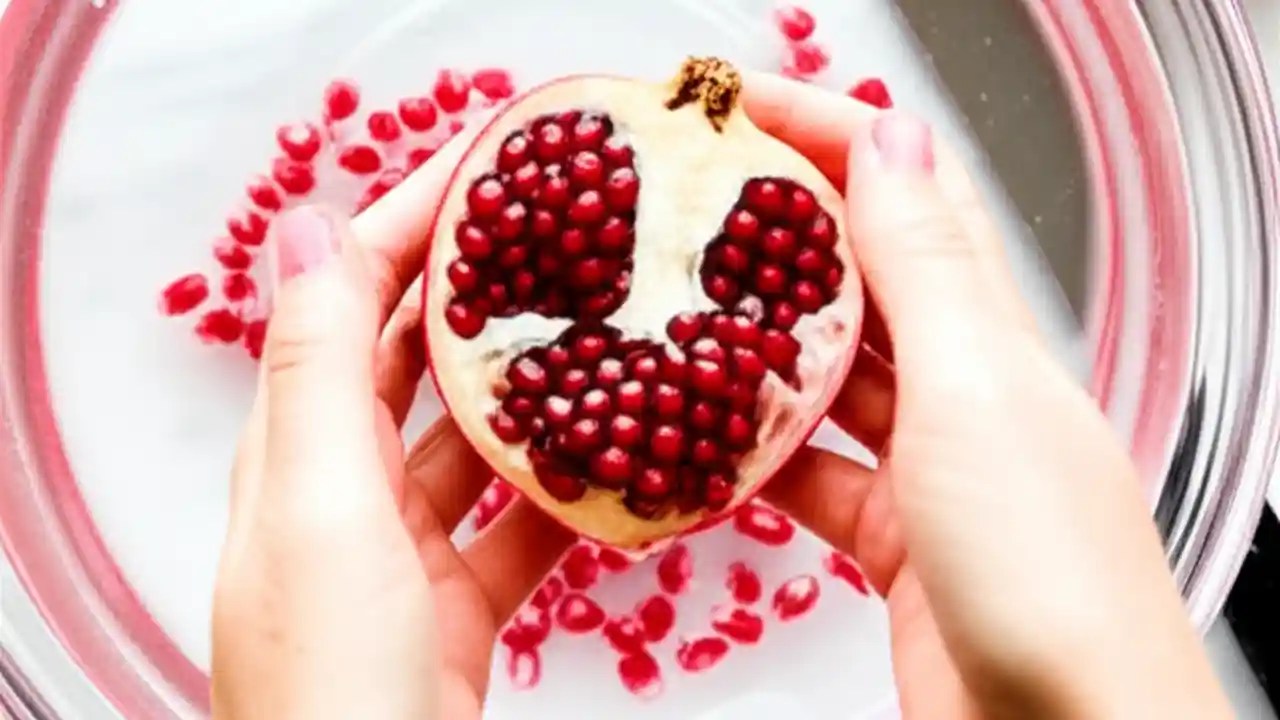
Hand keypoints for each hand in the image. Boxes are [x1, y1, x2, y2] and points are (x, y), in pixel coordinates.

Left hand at [211, 145, 573, 718]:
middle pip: (415, 361)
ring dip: (534, 388)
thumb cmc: (330, 685)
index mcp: (296, 453)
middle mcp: (344, 493)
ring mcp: (403, 553)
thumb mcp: (321, 510)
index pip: (348, 299)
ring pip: (476, 443)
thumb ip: (319, 371)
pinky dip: (565, 492)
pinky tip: (615, 469)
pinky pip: (519, 526)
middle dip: (481, 290)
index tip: (490, 167)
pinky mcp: (457, 607)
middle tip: (562, 237)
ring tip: (602, 333)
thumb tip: (302, 230)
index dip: (411, 223)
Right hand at [741, 76, 1231, 717]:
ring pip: (826, 380)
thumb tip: (891, 140)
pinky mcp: (889, 542)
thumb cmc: (1049, 578)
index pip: (910, 198)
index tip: (740, 109)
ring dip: (755, 344)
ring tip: (677, 312)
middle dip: (778, 232)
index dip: (829, 138)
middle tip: (689, 204)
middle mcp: (963, 393)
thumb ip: (923, 271)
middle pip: (860, 283)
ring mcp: (925, 469)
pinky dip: (755, 453)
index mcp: (993, 338)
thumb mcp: (973, 395)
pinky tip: (706, 443)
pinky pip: (810, 473)